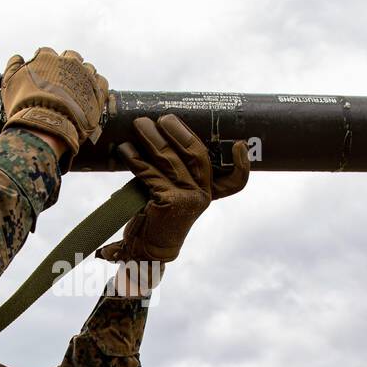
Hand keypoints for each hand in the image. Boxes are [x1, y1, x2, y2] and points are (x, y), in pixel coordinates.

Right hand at [1, 48, 108, 161]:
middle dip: (66, 67)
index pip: (48, 53)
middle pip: (71, 57)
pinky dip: (96, 86)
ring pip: (87, 68)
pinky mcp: (98, 91)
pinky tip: (88, 96)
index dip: (45, 65)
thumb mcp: (9, 84)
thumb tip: (18, 57)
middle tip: (60, 85)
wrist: (46, 126)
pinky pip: (101, 82)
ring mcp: (85, 75)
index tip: (43, 77)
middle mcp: (69, 61)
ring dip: (82, 76)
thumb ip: (12, 66)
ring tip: (75, 94)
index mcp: (47, 57)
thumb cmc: (25, 107)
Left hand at [97, 114, 249, 263]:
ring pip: (170, 160)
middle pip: (197, 155)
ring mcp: (187, 199)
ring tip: (140, 124)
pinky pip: (150, 172)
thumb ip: (178, 172)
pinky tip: (125, 149)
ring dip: (152, 138)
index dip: (242, 164)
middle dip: (179, 132)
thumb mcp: (175, 193)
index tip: (239, 144)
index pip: (235, 182)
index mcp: (209, 192)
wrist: (147, 249)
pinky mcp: (168, 201)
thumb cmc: (159, 215)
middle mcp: (202, 195)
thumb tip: (162, 134)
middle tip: (163, 118)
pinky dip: (135, 159)